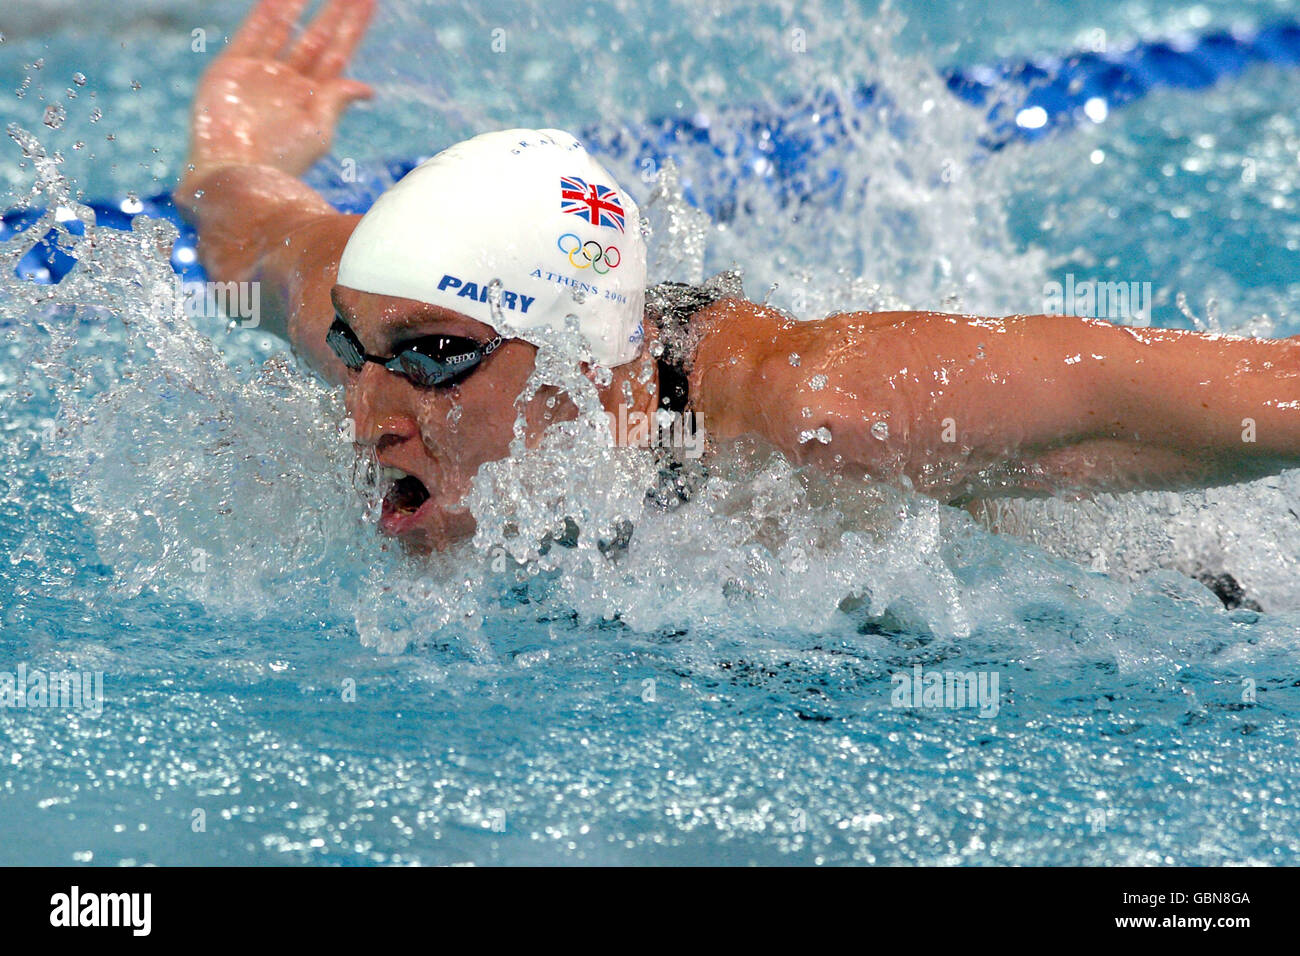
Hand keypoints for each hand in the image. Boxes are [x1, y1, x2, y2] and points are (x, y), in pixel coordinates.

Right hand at [183, 0, 375, 179]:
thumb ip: (336, 101)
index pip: (338, 53)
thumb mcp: (318, 131)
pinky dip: (266, 12)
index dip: (352, 27)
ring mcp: (260, 74)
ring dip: (299, 4)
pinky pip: (252, 31)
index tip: (368, 1)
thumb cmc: (281, 161)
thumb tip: (368, 89)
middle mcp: (289, 82)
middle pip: (316, 36)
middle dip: (334, 11)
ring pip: (285, 28)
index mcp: (313, 98)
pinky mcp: (231, 69)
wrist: (236, 173)